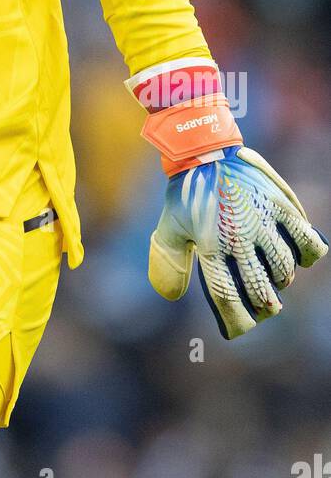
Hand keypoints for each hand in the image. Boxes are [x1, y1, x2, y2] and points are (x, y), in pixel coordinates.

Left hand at [149, 145, 327, 338]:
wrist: (204, 148)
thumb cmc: (185, 193)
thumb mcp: (169, 227)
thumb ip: (169, 263)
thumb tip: (170, 296)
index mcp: (210, 246)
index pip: (228, 298)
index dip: (237, 322)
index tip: (238, 329)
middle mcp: (238, 238)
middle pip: (261, 291)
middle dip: (264, 306)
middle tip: (266, 306)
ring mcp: (262, 221)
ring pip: (284, 270)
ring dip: (281, 280)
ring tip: (275, 277)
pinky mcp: (280, 205)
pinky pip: (306, 241)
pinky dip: (307, 253)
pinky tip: (299, 255)